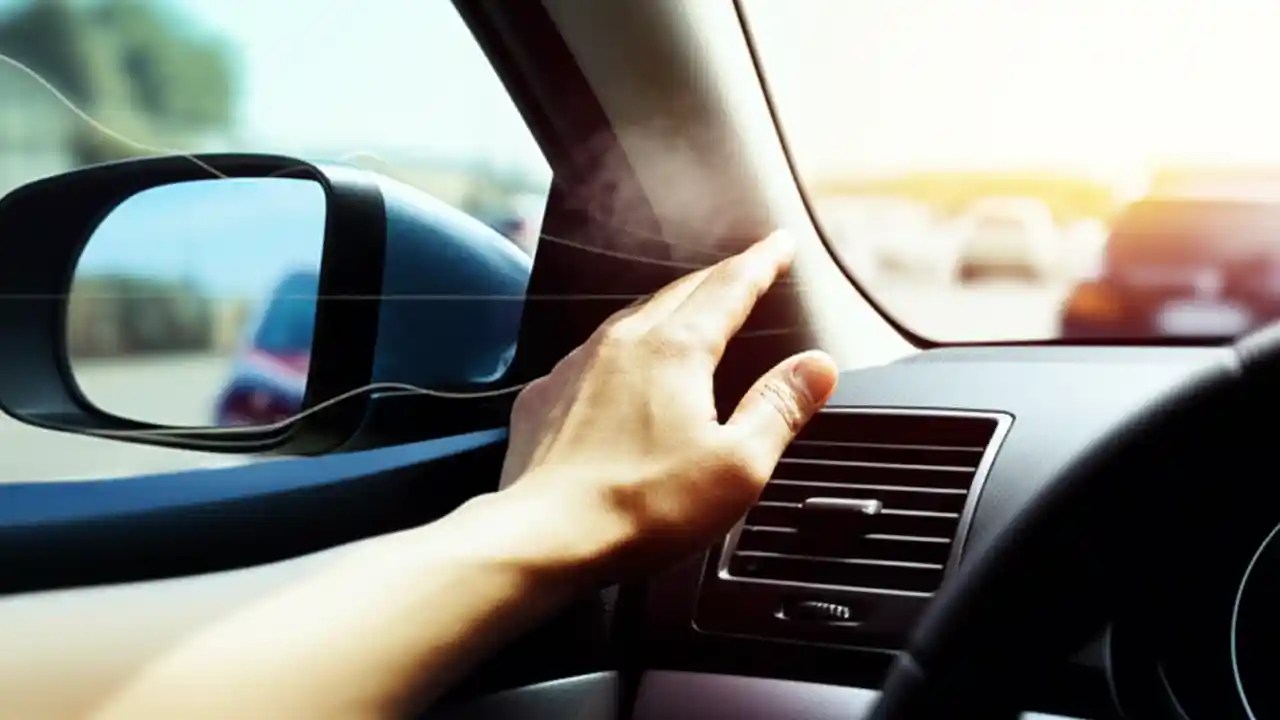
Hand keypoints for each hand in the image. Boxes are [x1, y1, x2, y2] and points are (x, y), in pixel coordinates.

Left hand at [498, 230, 837, 580]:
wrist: (541, 538)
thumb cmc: (641, 507)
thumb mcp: (737, 465)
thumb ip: (779, 407)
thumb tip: (818, 366)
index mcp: (676, 350)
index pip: (730, 286)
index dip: (762, 262)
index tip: (780, 242)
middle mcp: (622, 342)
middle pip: (681, 292)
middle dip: (720, 278)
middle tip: (747, 269)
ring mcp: (575, 365)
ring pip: (633, 317)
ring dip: (670, 308)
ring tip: (691, 311)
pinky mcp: (544, 396)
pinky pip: (591, 355)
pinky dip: (622, 351)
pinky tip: (624, 371)